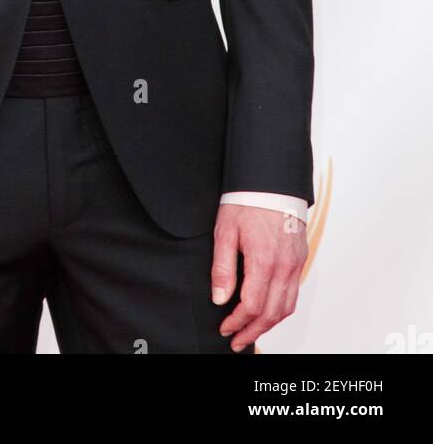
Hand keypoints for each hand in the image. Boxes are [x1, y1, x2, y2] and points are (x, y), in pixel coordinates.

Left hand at [211, 203, 306, 350]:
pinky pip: (294, 293)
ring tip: (251, 331)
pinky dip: (281, 309)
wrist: (270, 180)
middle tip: (237, 340)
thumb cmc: (246, 201)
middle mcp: (284, 266)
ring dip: (269, 324)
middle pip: (271, 313)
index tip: (225, 328)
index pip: (251, 305)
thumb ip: (222, 267)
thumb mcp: (225, 231)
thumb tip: (220, 298)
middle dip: (252, 331)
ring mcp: (295, 263)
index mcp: (263, 260)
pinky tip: (268, 310)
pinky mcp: (300, 258)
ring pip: (287, 307)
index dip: (237, 322)